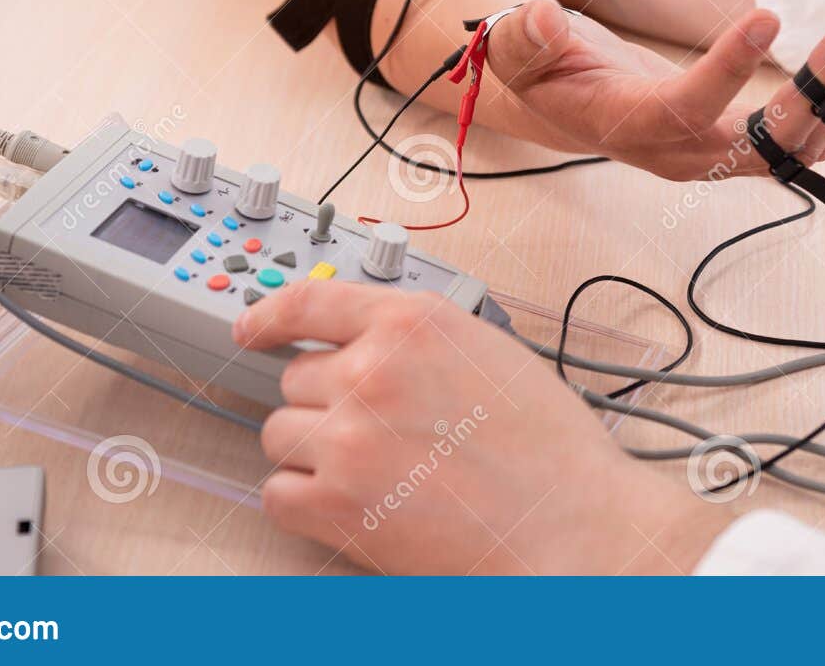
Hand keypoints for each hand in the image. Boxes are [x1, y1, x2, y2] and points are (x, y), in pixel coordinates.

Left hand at [233, 280, 730, 573]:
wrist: (572, 525)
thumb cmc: (549, 448)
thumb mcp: (486, 351)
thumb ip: (419, 339)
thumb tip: (368, 346)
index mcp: (411, 323)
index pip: (309, 301)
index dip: (269, 315)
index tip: (252, 328)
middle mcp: (370, 371)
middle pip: (296, 379)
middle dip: (326, 404)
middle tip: (375, 433)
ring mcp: (348, 438)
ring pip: (281, 434)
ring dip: (313, 452)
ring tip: (373, 472)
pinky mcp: (337, 505)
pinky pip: (278, 493)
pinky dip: (302, 501)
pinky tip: (349, 505)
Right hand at [479, 0, 824, 182]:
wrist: (568, 103)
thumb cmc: (546, 72)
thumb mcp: (520, 51)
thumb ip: (524, 39)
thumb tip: (543, 18)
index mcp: (628, 125)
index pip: (686, 107)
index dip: (729, 68)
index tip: (769, 16)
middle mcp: (678, 153)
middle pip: (759, 147)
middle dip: (812, 98)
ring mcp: (712, 156)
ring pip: (790, 152)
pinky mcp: (734, 147)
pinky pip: (796, 145)